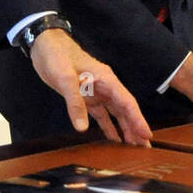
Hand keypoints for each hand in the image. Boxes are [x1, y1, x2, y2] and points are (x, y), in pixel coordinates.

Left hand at [30, 28, 151, 144]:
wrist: (44, 45)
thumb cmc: (57, 56)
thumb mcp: (65, 78)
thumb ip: (75, 103)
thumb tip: (82, 128)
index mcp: (106, 80)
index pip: (127, 102)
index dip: (137, 120)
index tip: (147, 135)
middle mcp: (105, 87)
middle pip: (124, 110)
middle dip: (135, 128)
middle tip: (145, 147)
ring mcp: (96, 92)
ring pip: (115, 113)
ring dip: (124, 129)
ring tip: (133, 147)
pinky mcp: (85, 97)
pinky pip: (101, 114)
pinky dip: (108, 126)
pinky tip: (113, 139)